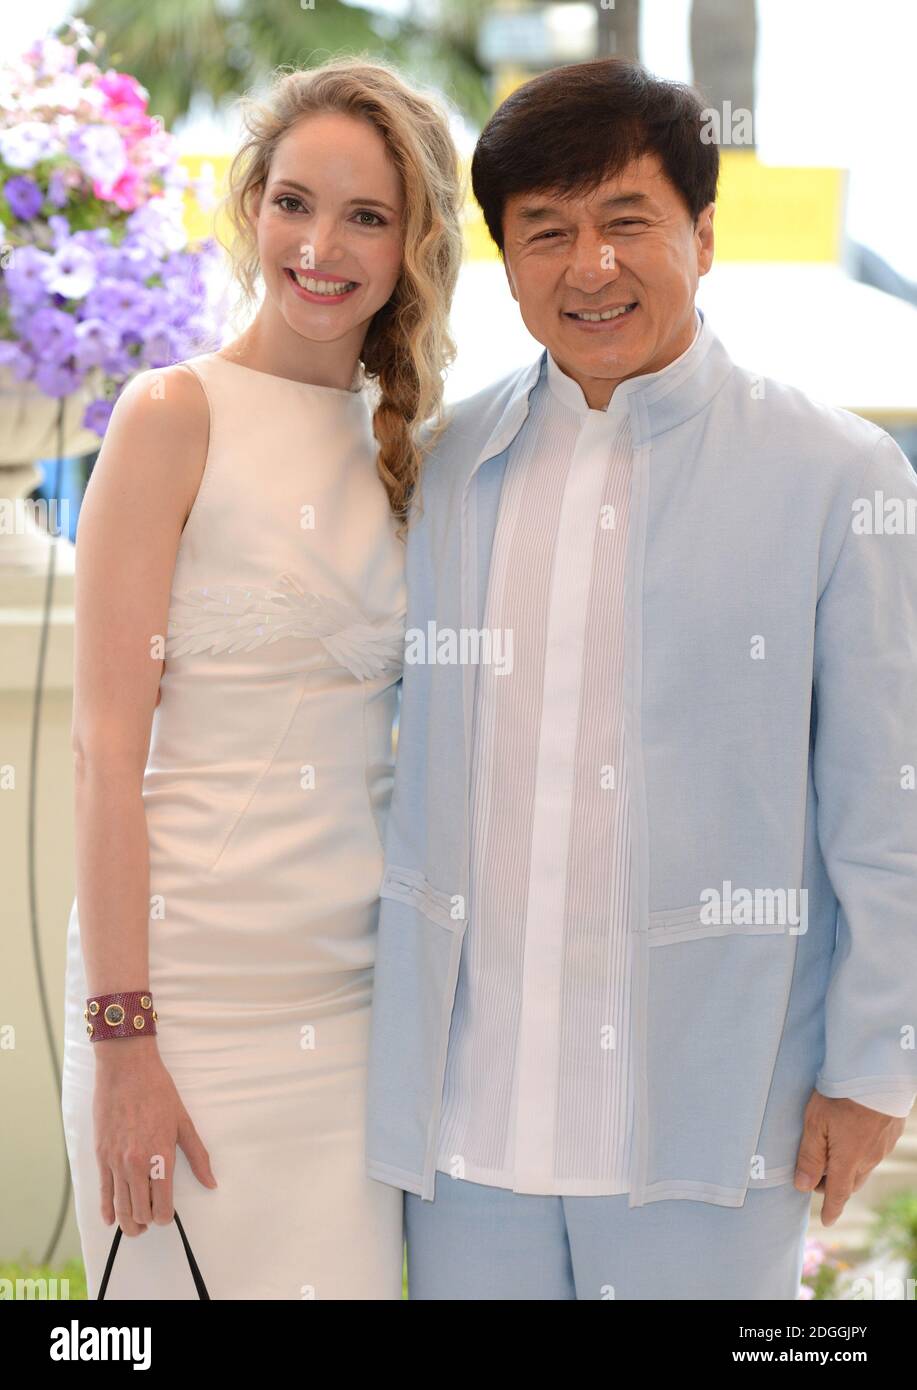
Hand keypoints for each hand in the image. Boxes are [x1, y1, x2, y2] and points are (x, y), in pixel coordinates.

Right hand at [92, 1037, 216, 1235]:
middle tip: (153, 1216)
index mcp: (161, 1157)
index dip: (166, 1217)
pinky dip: (107, 1210)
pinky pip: (102, 1192)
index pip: (162, 1206)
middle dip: (148, 1220)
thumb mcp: (184, 1122)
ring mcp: (115, 1161)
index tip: (168, 1214)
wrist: (127, 1069)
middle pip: (140, 1212)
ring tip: (136, 1224)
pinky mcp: (100, 1155)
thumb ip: (198, 1156)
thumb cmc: (158, 1092)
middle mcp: (136, 1164)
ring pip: (120, 1208)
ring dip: (129, 1221)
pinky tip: (111, 1219)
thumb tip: (211, 1183)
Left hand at [793, 1089, 905, 1225]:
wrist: (876, 1076)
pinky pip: (875, 1152)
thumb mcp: (815, 1124)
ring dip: (849, 1169)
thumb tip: (803, 1186)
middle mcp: (868, 1159)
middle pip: (851, 1183)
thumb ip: (810, 1156)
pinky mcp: (891, 1133)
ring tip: (834, 1158)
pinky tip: (855, 1139)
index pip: (838, 1194)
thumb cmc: (841, 1097)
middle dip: (835, 1187)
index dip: (831, 1209)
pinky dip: (862, 1154)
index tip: (826, 1221)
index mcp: (848, 1161)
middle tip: (819, 1179)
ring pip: (864, 1168)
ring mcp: (882, 1147)